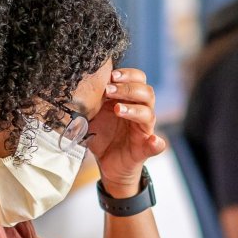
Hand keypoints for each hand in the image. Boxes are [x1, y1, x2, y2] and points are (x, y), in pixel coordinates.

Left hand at [86, 67, 166, 196]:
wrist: (107, 163)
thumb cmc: (102, 135)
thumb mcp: (93, 115)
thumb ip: (92, 101)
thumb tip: (81, 85)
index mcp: (130, 100)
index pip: (138, 79)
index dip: (128, 74)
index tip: (111, 75)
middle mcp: (141, 112)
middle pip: (146, 93)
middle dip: (128, 89)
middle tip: (109, 91)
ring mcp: (144, 130)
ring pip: (148, 114)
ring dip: (135, 109)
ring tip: (118, 110)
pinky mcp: (144, 149)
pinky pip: (156, 145)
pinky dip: (157, 143)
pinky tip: (154, 140)